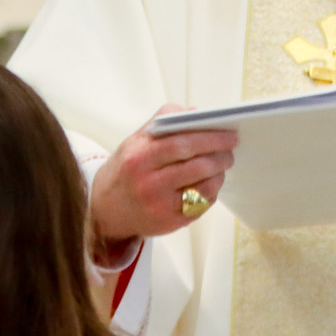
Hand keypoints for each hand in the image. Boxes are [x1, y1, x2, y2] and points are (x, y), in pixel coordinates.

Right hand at [89, 108, 237, 250]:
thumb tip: (196, 112)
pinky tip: (208, 185)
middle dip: (220, 156)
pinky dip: (210, 193)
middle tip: (230, 151)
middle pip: (196, 166)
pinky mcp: (169, 223)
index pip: (182, 144)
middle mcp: (148, 183)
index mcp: (139, 157)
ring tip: (221, 166)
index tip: (229, 135)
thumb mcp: (135, 141)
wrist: (105, 210)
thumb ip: (163, 123)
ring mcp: (159, 206)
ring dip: (218, 175)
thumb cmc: (125, 170)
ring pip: (203, 188)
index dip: (210, 139)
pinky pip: (200, 206)